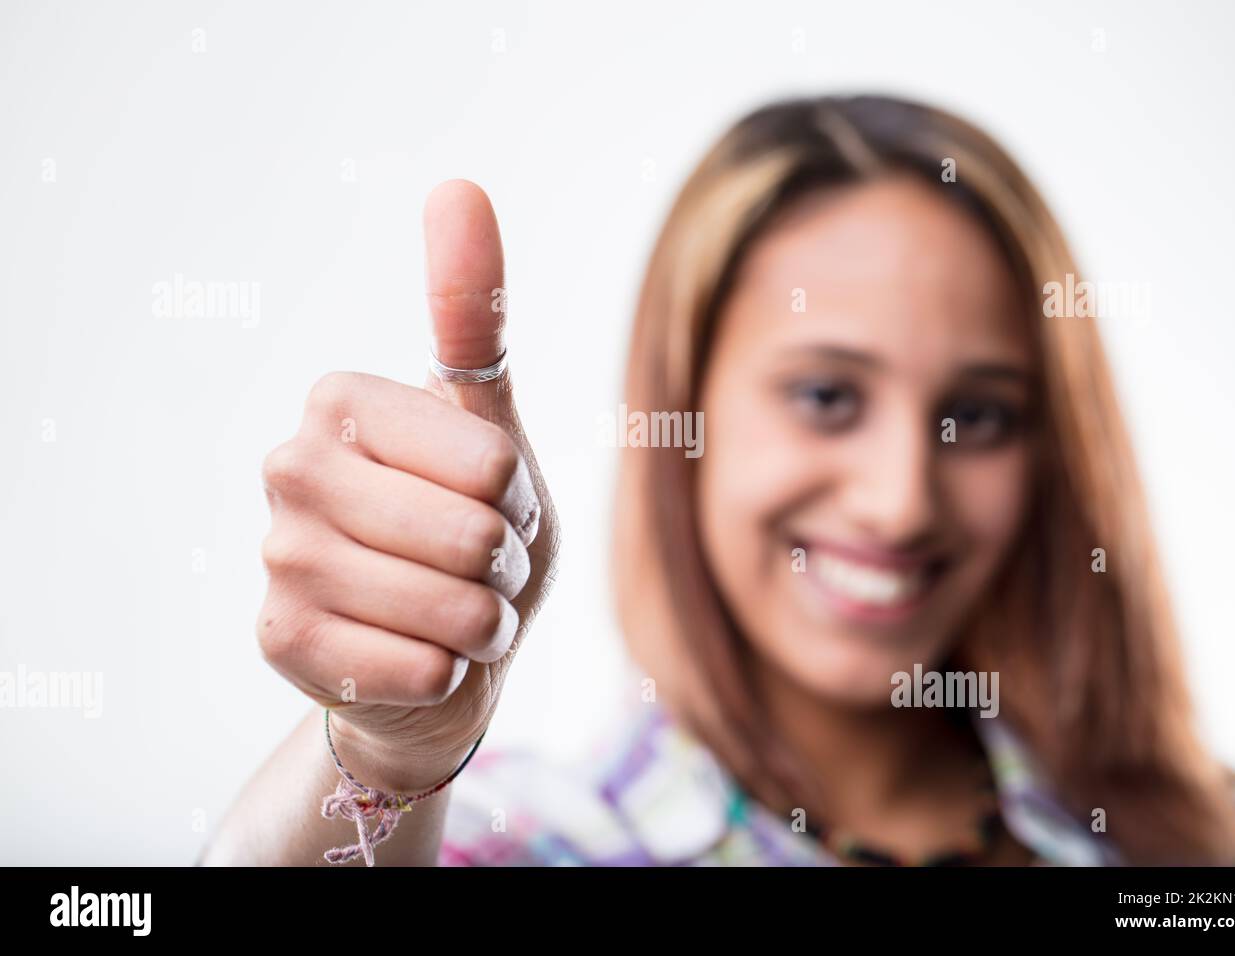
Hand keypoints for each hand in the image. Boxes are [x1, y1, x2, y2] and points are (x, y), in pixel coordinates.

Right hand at [256, 180, 558, 790]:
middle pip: (475, 534)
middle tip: (473, 567)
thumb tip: (459, 184)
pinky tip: (417, 658)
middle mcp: (289, 468)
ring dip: (482, 624)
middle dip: (504, 567)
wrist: (433, 645)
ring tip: (452, 611)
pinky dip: (448, 674)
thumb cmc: (468, 527)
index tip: (485, 501)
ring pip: (454, 608)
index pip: (495, 464)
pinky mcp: (278, 642)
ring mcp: (276, 557)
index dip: (517, 500)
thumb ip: (472, 314)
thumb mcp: (488, 425)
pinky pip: (420, 669)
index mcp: (339, 401)